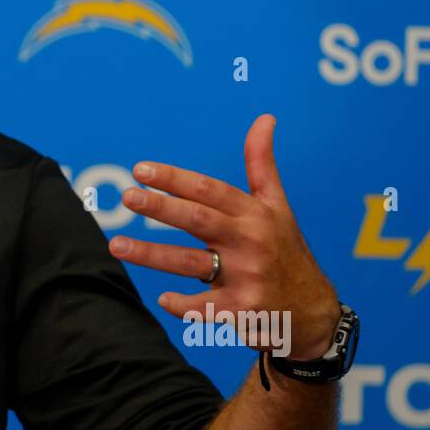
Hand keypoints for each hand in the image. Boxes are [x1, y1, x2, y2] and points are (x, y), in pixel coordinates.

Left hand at [107, 114, 340, 360]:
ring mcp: (247, 276)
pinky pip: (207, 307)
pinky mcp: (244, 310)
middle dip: (161, 207)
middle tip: (127, 196)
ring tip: (116, 245)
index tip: (140, 169)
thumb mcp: (279, 206)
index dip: (175, 178)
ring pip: (192, 262)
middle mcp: (250, 241)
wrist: (313, 311)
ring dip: (152, 254)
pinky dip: (185, 305)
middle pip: (198, 220)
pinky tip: (163, 299)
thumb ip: (261, 163)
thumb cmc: (286, 250)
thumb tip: (264, 118)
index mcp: (254, 213)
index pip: (209, 190)